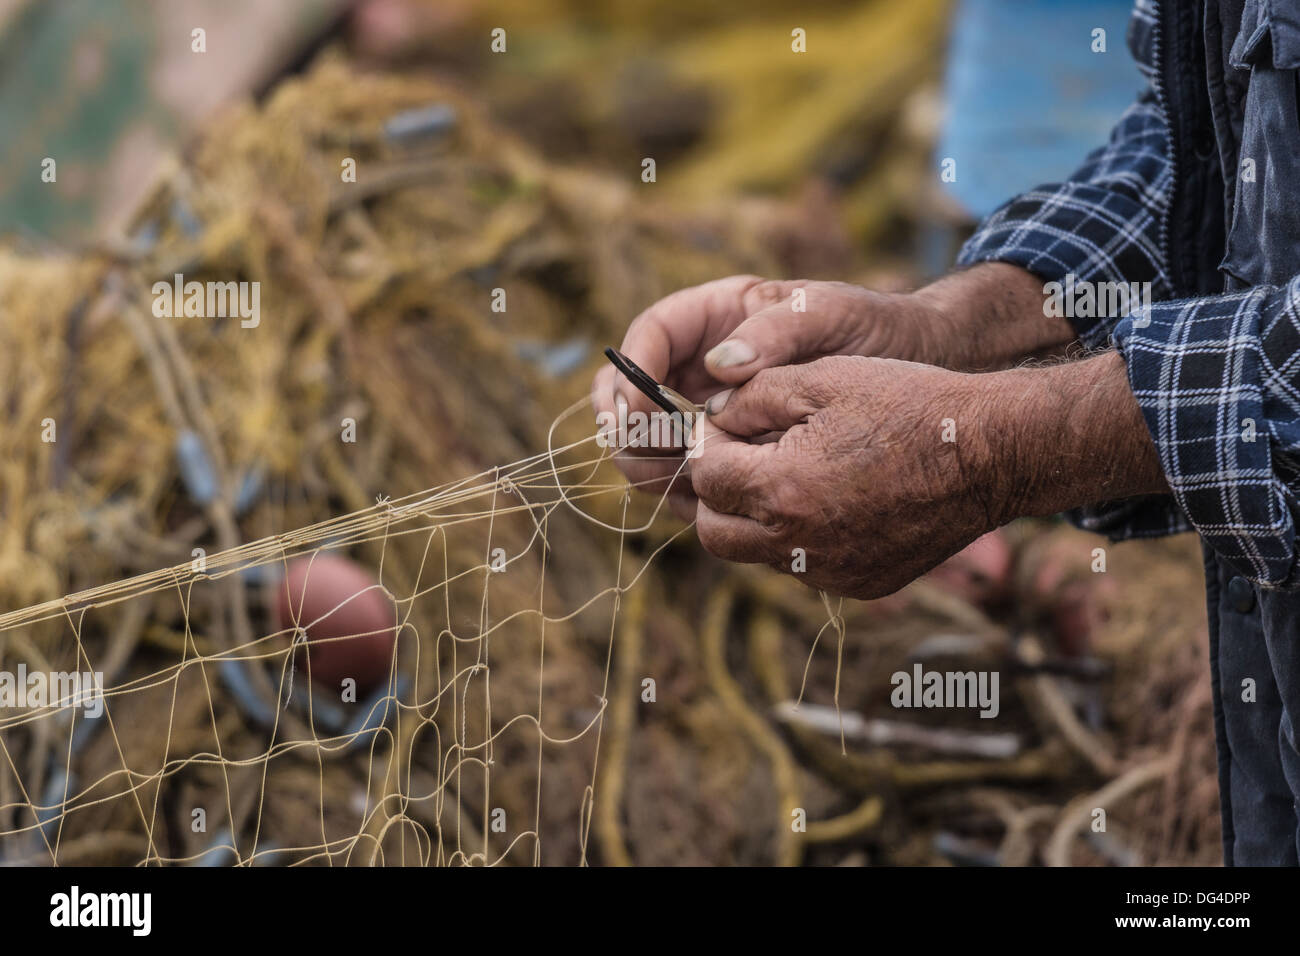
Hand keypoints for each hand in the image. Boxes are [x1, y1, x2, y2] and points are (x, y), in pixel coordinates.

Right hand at [592, 275, 945, 517]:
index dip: (633, 371)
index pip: (650, 336)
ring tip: (678, 480)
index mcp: (715, 318)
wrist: (915, 370)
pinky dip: (684, 491)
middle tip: (648, 453)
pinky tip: (705, 503)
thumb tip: (718, 367)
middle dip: (629, 425)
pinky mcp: (731, 455)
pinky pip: (689, 474)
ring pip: (652, 442)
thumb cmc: (873, 328)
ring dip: (650, 463)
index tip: (638, 407)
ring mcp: (712, 413)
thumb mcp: (831, 314)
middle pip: (632, 394)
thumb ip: (776, 332)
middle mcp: (702, 366)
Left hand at [688, 351, 1166, 598]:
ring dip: (755, 518)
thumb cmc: (904, 403)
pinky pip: (803, 568)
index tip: (728, 424)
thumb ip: (748, 398)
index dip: (710, 442)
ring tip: (786, 474)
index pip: (705, 475)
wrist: (988, 453)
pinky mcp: (859, 586)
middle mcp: (800, 544)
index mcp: (782, 489)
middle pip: (715, 530)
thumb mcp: (819, 378)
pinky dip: (799, 538)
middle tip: (742, 456)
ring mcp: (831, 572)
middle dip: (717, 491)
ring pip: (756, 554)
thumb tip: (710, 419)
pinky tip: (828, 500)